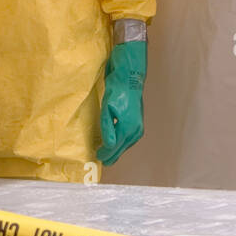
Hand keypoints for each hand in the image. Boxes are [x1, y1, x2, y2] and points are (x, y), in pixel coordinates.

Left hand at [96, 41, 146, 164]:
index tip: (96, 156)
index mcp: (127, 127)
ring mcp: (138, 127)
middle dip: (111, 155)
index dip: (104, 153)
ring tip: (107, 154)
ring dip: (117, 150)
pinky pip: (129, 139)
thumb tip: (108, 145)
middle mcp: (135, 130)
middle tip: (101, 159)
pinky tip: (117, 143)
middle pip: (121, 149)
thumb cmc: (117, 89)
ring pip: (126, 145)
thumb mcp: (107, 107)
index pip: (114, 147)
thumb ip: (107, 127)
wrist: (130, 76)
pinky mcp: (138, 122)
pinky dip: (122, 143)